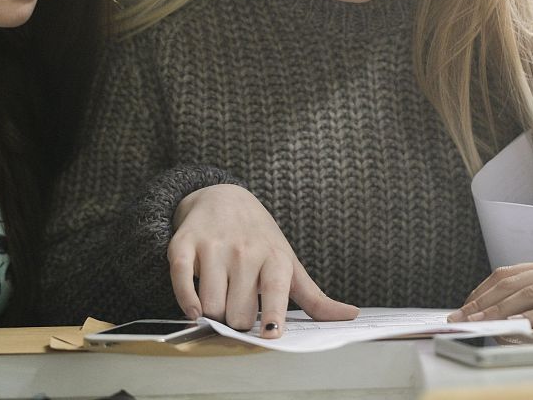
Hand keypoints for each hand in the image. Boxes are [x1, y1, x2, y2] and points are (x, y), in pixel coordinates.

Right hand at [169, 184, 358, 338]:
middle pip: (238, 314)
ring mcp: (214, 246)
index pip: (275, 293)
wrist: (223, 197)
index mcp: (275, 259)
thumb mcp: (289, 263)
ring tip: (221, 298)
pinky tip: (193, 307)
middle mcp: (245, 251)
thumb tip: (352, 317)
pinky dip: (185, 301)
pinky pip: (181, 281)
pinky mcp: (184, 244)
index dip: (273, 316)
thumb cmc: (261, 239)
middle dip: (237, 321)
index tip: (272, 334)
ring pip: (211, 305)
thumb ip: (315, 297)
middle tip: (239, 307)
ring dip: (213, 314)